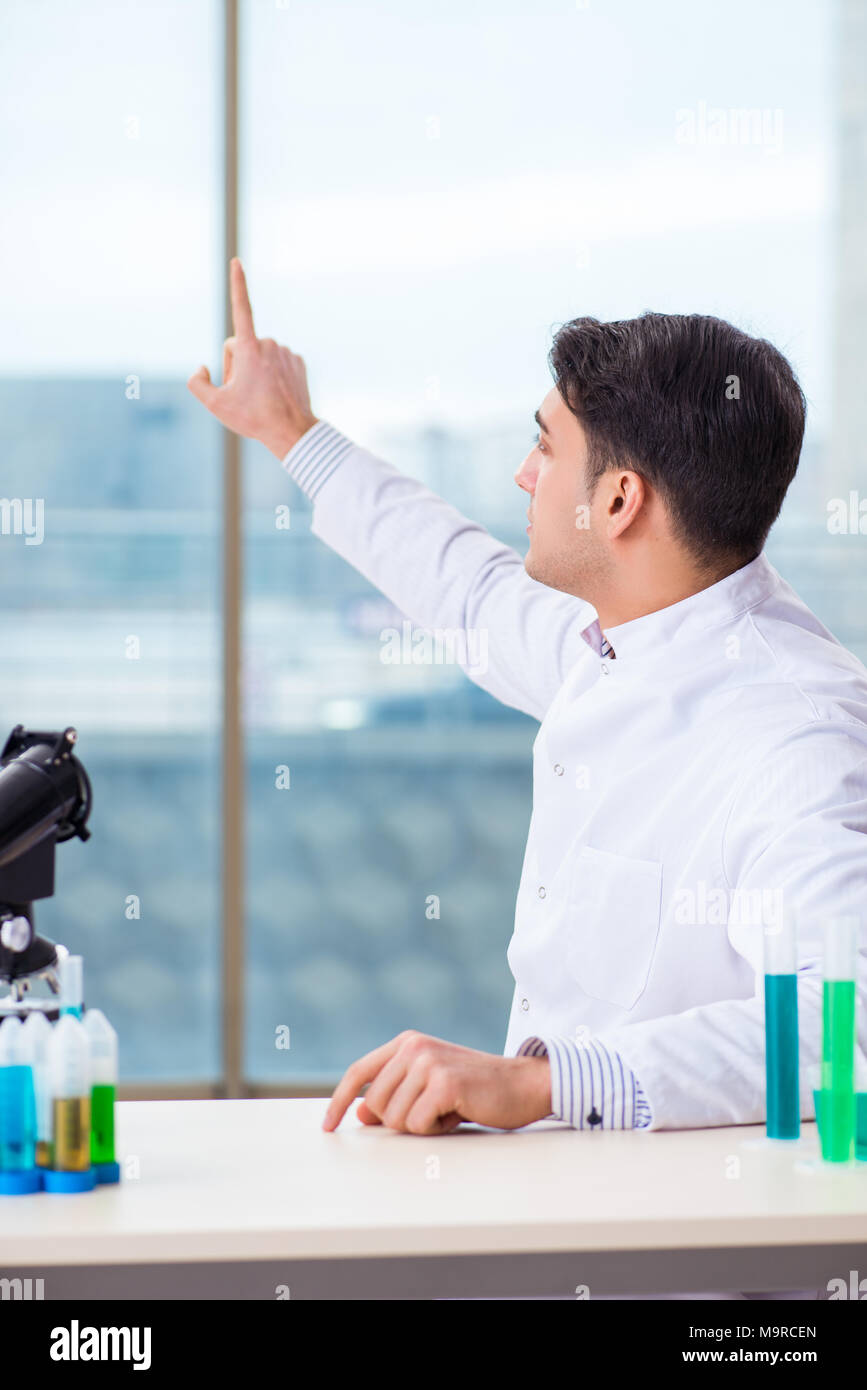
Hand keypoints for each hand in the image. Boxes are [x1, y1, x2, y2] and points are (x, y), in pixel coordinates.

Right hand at [187, 258, 317, 458]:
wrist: (292, 432)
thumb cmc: (253, 419)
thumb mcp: (215, 405)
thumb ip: (197, 383)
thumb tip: (202, 368)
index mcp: (250, 348)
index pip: (241, 308)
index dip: (238, 284)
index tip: (237, 261)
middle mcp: (270, 344)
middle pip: (240, 346)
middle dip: (235, 365)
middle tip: (242, 392)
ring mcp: (286, 352)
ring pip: (259, 355)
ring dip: (254, 371)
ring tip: (261, 396)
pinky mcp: (298, 362)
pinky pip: (276, 362)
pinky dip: (272, 374)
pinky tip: (275, 392)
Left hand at [322, 1030, 551, 1134]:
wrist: (522, 1084)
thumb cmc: (475, 1089)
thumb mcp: (428, 1087)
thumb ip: (395, 1095)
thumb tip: (360, 1114)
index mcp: (406, 1043)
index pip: (358, 1072)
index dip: (339, 1101)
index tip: (327, 1127)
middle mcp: (413, 1046)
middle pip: (375, 1104)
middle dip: (399, 1121)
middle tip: (432, 1112)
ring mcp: (428, 1061)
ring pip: (395, 1118)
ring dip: (421, 1125)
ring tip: (447, 1110)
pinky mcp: (444, 1082)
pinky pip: (418, 1124)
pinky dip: (435, 1129)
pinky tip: (457, 1113)